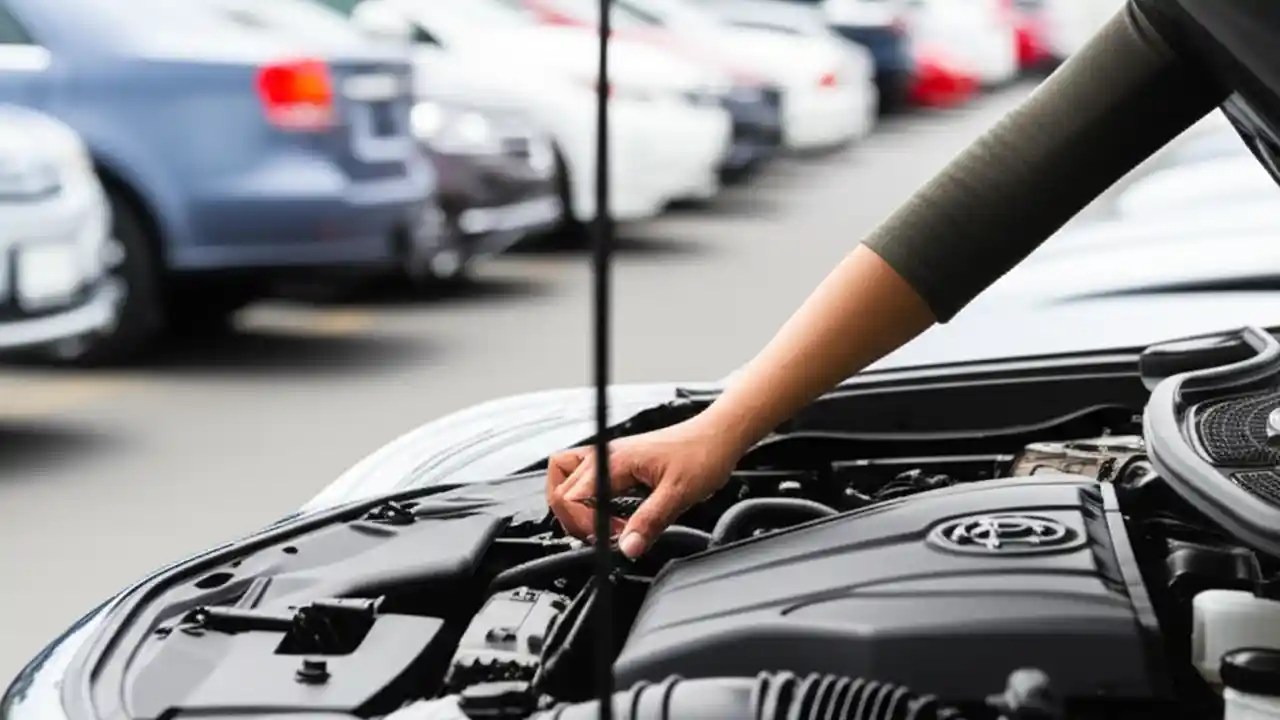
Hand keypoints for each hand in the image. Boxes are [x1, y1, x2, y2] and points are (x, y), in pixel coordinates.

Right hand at [546, 417, 743, 558]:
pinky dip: (586, 497)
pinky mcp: (619, 462)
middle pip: (560, 488)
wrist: (718, 435)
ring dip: (573, 506)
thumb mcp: (678, 494)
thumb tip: (628, 547)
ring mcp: (610, 457)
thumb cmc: (702, 453)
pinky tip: (608, 511)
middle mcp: (607, 456)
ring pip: (566, 479)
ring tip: (598, 526)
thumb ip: (649, 522)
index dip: (582, 523)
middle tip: (603, 536)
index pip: (571, 495)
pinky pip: (585, 478)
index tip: (607, 538)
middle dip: (574, 519)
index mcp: (615, 460)